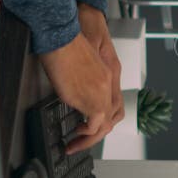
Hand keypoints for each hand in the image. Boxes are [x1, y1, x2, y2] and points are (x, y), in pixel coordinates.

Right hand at [39, 33, 114, 153]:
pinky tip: (77, 132)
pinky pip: (95, 124)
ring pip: (106, 123)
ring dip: (93, 137)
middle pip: (113, 115)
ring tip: (78, 142)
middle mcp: (109, 83)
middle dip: (99, 131)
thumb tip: (76, 93)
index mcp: (108, 73)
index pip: (114, 101)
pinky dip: (88, 133)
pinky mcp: (92, 98)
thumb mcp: (81, 62)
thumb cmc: (67, 43)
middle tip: (83, 140)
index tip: (91, 124)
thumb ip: (85, 78)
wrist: (63, 36)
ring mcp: (102, 91)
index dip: (104, 116)